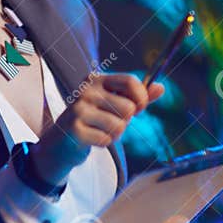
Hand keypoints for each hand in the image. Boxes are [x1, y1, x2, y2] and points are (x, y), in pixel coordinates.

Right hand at [31, 73, 164, 184]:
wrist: (61, 142)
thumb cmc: (93, 119)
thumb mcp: (114, 104)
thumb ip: (138, 97)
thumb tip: (161, 88)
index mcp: (96, 79)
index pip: (130, 81)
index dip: (142, 97)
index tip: (141, 107)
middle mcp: (86, 91)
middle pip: (128, 107)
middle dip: (126, 120)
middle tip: (112, 121)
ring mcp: (78, 109)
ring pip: (119, 125)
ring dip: (115, 134)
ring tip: (101, 130)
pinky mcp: (75, 129)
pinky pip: (107, 139)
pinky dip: (104, 142)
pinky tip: (92, 138)